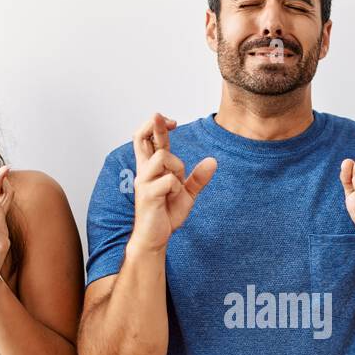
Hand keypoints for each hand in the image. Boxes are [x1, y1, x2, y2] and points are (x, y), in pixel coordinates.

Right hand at [130, 113, 216, 251]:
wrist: (156, 237)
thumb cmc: (166, 214)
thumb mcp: (187, 194)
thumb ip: (198, 178)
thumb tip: (212, 161)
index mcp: (151, 168)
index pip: (147, 139)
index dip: (156, 126)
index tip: (172, 121)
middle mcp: (144, 171)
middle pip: (141, 138)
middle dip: (154, 125)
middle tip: (162, 117)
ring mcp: (144, 181)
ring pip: (163, 157)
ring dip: (177, 167)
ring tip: (176, 186)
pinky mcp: (147, 194)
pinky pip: (169, 180)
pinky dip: (177, 188)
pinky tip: (172, 198)